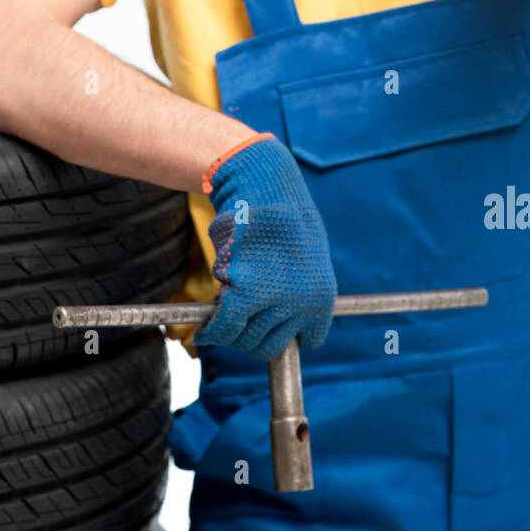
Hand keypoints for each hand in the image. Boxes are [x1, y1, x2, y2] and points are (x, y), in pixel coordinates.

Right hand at [194, 132, 336, 360]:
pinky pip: (225, 325)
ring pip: (245, 338)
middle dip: (249, 336)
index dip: (283, 334)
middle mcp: (303, 303)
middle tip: (236, 321)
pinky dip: (212, 331)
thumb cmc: (282, 218)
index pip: (309, 339)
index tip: (266, 325)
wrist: (265, 186)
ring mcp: (274, 298)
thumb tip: (271, 324)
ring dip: (231, 330)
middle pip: (270, 345)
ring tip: (224, 310)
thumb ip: (296, 294)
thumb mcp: (306, 258)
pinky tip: (206, 331)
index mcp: (323, 298)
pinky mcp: (244, 288)